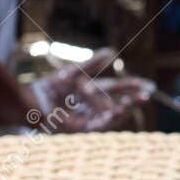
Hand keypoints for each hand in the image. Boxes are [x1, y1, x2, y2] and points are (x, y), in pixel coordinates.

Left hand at [31, 66, 152, 132]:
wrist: (33, 100)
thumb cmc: (49, 87)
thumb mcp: (73, 72)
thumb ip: (92, 64)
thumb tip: (111, 51)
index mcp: (91, 91)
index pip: (115, 88)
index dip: (130, 86)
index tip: (145, 84)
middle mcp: (92, 105)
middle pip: (117, 102)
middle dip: (132, 99)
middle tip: (147, 94)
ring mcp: (87, 117)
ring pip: (111, 115)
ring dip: (124, 108)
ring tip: (136, 102)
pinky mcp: (81, 128)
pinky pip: (99, 124)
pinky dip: (109, 119)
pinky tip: (118, 111)